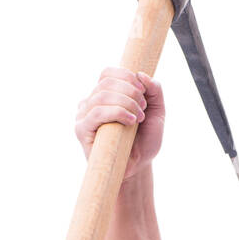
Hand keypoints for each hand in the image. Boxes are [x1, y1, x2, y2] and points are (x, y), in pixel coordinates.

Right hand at [74, 67, 164, 181]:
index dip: (126, 76)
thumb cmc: (144, 140)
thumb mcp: (157, 112)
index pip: (108, 73)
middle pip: (106, 82)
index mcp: (105, 95)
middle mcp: (90, 103)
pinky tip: (131, 121)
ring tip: (139, 118)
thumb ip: (155, 91)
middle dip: (131, 92)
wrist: (139, 166)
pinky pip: (96, 113)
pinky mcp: (81, 130)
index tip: (143, 92)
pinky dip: (117, 112)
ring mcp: (84, 115)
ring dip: (126, 103)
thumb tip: (140, 74)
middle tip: (143, 108)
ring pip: (102, 96)